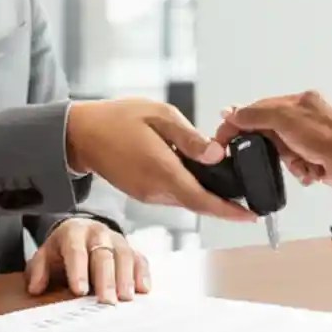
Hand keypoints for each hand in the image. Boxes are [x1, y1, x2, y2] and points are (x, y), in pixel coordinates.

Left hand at [25, 218, 149, 303]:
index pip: (76, 251)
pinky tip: (143, 289)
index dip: (78, 270)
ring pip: (124, 255)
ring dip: (126, 277)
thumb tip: (35, 288)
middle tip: (107, 301)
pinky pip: (139, 259)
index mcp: (74, 233)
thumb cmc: (63, 248)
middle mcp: (98, 233)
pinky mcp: (131, 248)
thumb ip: (39, 270)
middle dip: (106, 279)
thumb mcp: (45, 254)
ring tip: (127, 298)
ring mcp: (117, 240)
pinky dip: (142, 273)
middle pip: (103, 255)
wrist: (81, 231)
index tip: (80, 290)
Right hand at [66, 99, 255, 221]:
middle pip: (198, 203)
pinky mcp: (142, 193)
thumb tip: (215, 155)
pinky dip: (191, 190)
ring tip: (231, 184)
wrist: (81, 134)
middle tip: (249, 198)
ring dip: (207, 196)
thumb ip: (189, 137)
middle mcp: (155, 190)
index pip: (202, 199)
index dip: (228, 210)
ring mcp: (147, 194)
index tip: (250, 216)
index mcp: (162, 170)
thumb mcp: (159, 115)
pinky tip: (201, 175)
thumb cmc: (118, 118)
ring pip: (186, 200)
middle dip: (224, 204)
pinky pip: (173, 195)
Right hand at [214, 91, 331, 188]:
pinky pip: (294, 164)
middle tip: (281, 153)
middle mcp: (305, 117)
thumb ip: (256, 114)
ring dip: (289, 161)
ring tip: (301, 162)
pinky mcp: (315, 157)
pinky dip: (299, 170)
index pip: (260, 108)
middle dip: (273, 147)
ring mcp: (311, 138)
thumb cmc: (328, 139)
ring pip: (281, 152)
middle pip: (270, 133)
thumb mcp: (284, 119)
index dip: (241, 121)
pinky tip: (310, 170)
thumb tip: (232, 112)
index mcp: (299, 101)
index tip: (225, 135)